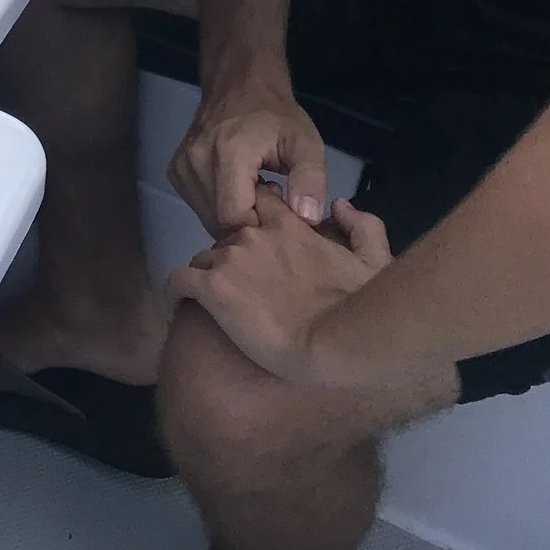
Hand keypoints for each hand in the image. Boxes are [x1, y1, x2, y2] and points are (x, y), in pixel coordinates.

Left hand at [167, 188, 391, 387]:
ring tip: (218, 301)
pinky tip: (182, 304)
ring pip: (203, 258)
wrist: (333, 345)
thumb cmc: (356, 308)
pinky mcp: (211, 288)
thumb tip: (340, 205)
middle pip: (227, 236)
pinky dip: (177, 291)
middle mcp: (253, 236)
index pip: (259, 204)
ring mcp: (229, 260)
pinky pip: (178, 282)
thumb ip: (362, 227)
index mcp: (288, 226)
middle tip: (242, 284)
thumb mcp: (372, 263)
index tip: (257, 241)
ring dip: (209, 274)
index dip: (254, 219)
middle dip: (232, 255)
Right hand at [171, 79, 329, 233]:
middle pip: (219, 221)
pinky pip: (199, 205)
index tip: (279, 208)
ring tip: (254, 191)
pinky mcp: (175, 171)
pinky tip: (236, 187)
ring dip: (233, 214)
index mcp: (228, 154)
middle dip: (248, 221)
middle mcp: (196, 161)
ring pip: (207, 217)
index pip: (234, 217)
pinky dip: (219, 205)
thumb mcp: (306, 143)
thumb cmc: (276, 116)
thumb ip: (310, 180)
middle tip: (270, 198)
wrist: (238, 85)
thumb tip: (308, 218)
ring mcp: (181, 167)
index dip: (260, 224)